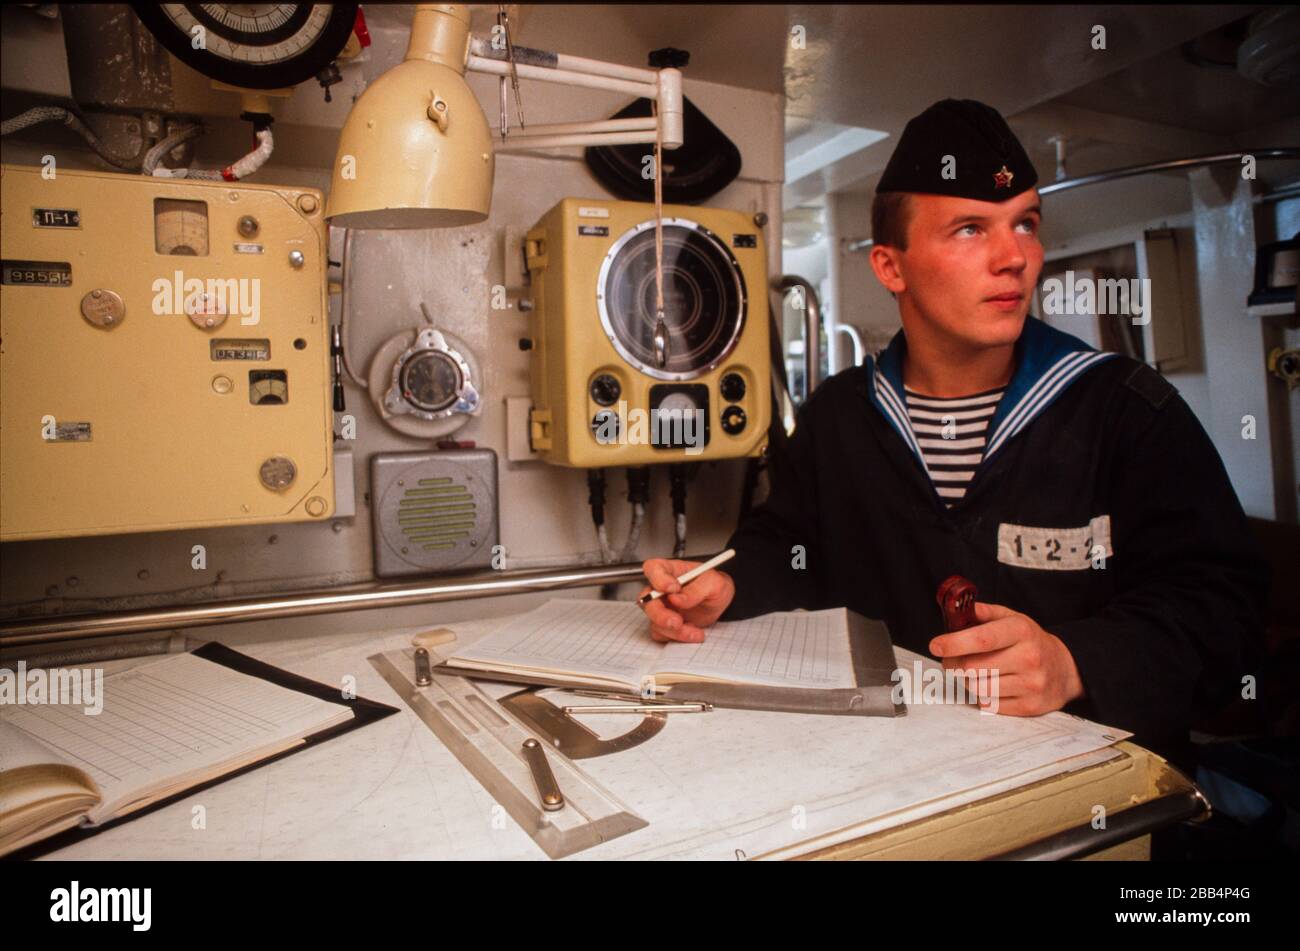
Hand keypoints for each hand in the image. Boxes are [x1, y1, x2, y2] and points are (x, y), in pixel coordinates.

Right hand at [638, 558, 735, 642]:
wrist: (719, 603)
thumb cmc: (714, 586)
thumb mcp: (714, 582)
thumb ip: (697, 589)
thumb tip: (679, 599)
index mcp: (671, 571)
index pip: (653, 568)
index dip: (658, 579)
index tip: (673, 589)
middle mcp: (661, 588)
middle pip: (646, 599)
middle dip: (660, 614)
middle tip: (677, 621)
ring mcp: (661, 607)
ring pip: (653, 620)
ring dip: (674, 630)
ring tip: (694, 630)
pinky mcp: (664, 623)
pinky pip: (662, 633)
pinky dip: (677, 637)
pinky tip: (692, 632)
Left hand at [927, 601, 1084, 715]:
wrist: (1066, 669)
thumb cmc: (1030, 641)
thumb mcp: (1012, 618)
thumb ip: (983, 612)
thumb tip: (956, 609)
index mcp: (1021, 631)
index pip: (982, 639)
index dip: (953, 643)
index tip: (935, 645)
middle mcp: (1028, 657)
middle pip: (972, 667)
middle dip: (953, 663)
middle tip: (951, 659)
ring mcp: (1031, 684)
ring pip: (977, 688)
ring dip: (967, 680)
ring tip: (975, 671)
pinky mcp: (1029, 706)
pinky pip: (989, 705)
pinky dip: (982, 696)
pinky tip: (991, 685)